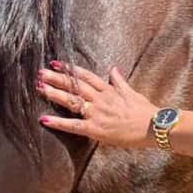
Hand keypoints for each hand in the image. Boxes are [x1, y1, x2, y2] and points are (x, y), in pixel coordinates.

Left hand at [37, 63, 158, 148]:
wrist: (154, 126)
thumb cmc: (145, 111)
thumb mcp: (132, 92)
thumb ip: (120, 81)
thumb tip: (113, 69)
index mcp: (109, 90)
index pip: (86, 76)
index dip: (71, 69)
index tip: (57, 64)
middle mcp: (100, 99)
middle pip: (75, 85)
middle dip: (57, 78)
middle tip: (40, 72)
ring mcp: (97, 113)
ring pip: (71, 101)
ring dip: (54, 93)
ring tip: (38, 87)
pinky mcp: (96, 129)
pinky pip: (73, 125)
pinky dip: (58, 123)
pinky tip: (43, 119)